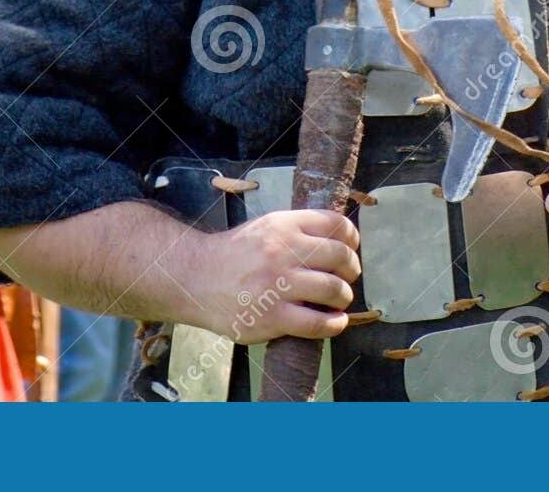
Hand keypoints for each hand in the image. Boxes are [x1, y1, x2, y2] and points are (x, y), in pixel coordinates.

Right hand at [195, 209, 360, 343]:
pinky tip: (335, 321)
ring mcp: (278, 285)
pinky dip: (335, 324)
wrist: (196, 279)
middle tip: (346, 277)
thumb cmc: (235, 254)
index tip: (351, 249)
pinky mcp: (272, 317)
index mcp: (283, 225)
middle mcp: (283, 251)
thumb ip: (299, 230)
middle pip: (340, 257)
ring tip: (338, 300)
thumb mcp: (266, 227)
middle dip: (351, 269)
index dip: (352, 238)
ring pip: (334, 290)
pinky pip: (318, 323)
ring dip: (344, 296)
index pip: (336, 225)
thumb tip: (340, 240)